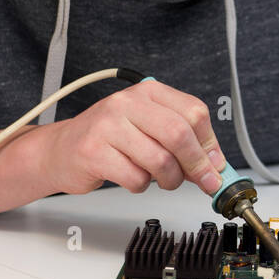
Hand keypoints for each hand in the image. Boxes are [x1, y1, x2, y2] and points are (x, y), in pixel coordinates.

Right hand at [35, 78, 225, 196]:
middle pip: (179, 134)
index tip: (216, 165)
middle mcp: (127, 103)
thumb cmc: (110, 139)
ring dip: (169, 180)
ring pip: (160, 161)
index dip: (210, 143)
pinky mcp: (94, 152)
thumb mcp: (149, 127)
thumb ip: (182, 139)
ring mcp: (108, 126)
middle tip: (205, 182)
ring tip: (163, 180)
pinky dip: (142, 186)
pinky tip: (134, 178)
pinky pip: (136, 178)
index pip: (194, 112)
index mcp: (147, 91)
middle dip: (198, 165)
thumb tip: (215, 164)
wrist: (62, 149)